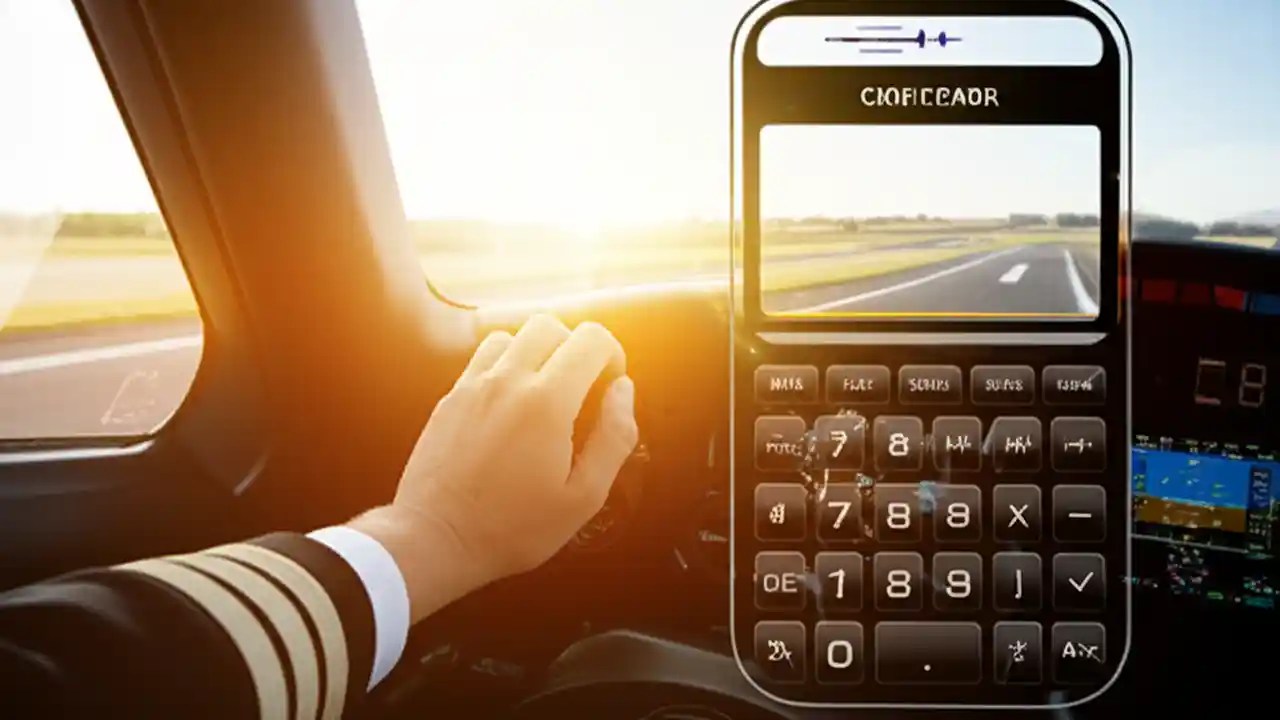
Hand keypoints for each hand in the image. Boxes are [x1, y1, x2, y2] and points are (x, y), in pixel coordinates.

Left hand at [349, 315, 637, 621]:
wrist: (436, 539)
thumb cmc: (512, 528)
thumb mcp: (583, 497)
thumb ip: (614, 437)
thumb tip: (623, 390)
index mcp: (547, 402)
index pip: (590, 339)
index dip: (612, 354)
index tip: (610, 383)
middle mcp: (508, 381)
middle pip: (551, 325)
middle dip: (575, 347)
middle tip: (581, 387)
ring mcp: (473, 386)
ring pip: (513, 336)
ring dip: (537, 353)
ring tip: (545, 392)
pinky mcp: (450, 398)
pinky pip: (483, 359)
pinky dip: (506, 367)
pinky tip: (511, 405)